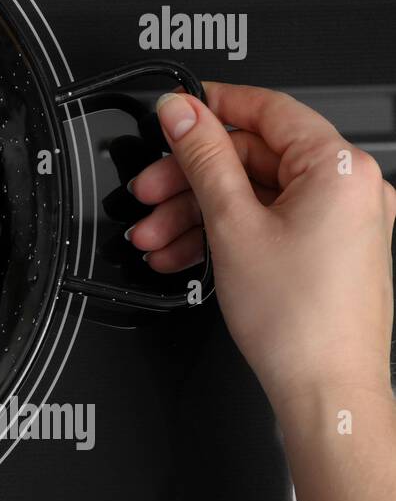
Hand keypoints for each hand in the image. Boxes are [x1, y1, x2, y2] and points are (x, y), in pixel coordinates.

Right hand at [128, 82, 395, 500]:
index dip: (212, 108)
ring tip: (156, 237)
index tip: (173, 114)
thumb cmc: (299, 322)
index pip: (268, 109)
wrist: (326, 392)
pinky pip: (268, 223)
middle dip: (190, 178)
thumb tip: (182, 112)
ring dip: (197, 213)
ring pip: (254, 194)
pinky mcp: (330, 251)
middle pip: (253, 157)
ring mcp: (342, 223)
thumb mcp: (230, 224)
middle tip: (149, 189)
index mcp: (341, 168)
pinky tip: (184, 255)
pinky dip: (224, 234)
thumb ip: (202, 158)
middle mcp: (352, 189)